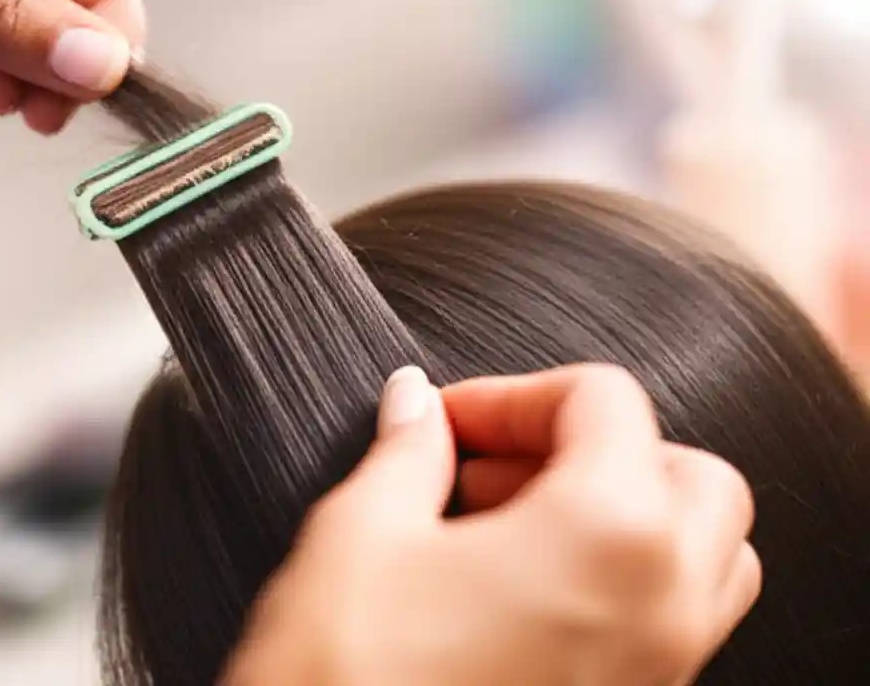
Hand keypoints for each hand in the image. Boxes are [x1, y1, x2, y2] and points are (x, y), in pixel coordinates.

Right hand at [223, 364, 760, 685]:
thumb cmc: (346, 684)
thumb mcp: (359, 536)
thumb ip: (406, 451)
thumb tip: (416, 406)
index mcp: (607, 536)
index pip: (604, 402)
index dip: (511, 394)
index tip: (448, 420)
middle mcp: (661, 608)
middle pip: (687, 473)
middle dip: (590, 446)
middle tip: (492, 465)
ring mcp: (657, 673)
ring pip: (703, 556)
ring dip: (625, 513)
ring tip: (516, 524)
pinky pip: (668, 624)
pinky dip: (618, 582)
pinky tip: (516, 591)